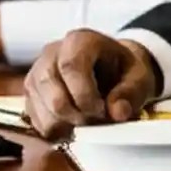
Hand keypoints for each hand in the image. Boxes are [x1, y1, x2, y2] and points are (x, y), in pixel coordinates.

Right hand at [23, 30, 160, 139]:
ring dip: (65, 125)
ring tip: (86, 122)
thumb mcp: (139, 77)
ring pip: (40, 108)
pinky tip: (72, 125)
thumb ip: (131, 93)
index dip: (85, 95)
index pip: (71, 67)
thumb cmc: (122, 70)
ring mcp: (36, 72)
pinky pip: (35, 118)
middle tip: (97, 121)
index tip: (102, 112)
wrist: (110, 67)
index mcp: (79, 41)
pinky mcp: (30, 92)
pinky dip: (54, 129)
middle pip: (52, 91)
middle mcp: (51, 53)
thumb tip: (117, 112)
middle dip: (76, 115)